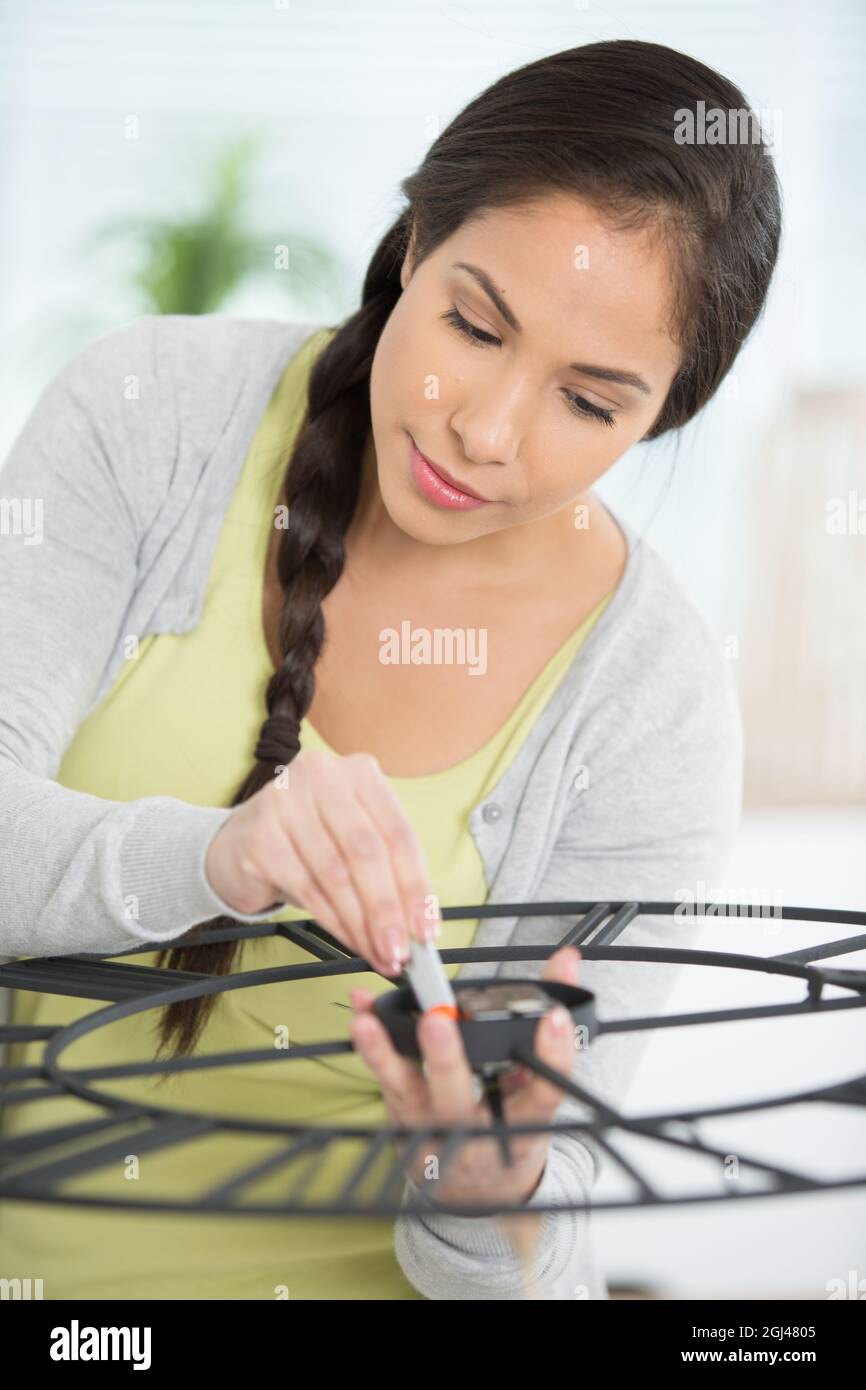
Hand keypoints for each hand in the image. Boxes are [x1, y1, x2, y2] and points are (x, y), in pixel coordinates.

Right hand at [204, 748, 438, 974]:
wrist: (236, 845)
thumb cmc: (307, 844)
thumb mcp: (352, 841)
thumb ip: (387, 872)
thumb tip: (418, 925)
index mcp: (359, 772)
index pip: (399, 833)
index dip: (417, 885)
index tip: (427, 928)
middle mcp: (323, 776)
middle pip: (368, 853)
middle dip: (389, 910)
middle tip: (401, 950)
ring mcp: (286, 801)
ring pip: (337, 875)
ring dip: (361, 923)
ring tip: (377, 952)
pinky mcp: (260, 835)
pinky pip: (306, 889)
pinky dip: (333, 922)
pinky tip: (347, 940)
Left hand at [349, 944, 581, 1208]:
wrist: (476, 1189)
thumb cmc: (510, 1128)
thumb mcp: (539, 1087)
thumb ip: (550, 1019)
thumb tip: (566, 961)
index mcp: (520, 1125)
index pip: (542, 1093)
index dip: (552, 1058)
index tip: (556, 1020)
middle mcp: (473, 1130)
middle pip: (458, 1098)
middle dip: (446, 1060)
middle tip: (438, 1023)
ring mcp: (431, 1127)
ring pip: (407, 1091)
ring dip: (385, 1055)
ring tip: (371, 1023)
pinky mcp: (402, 1119)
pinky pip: (384, 1081)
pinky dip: (370, 1047)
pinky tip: (362, 1016)